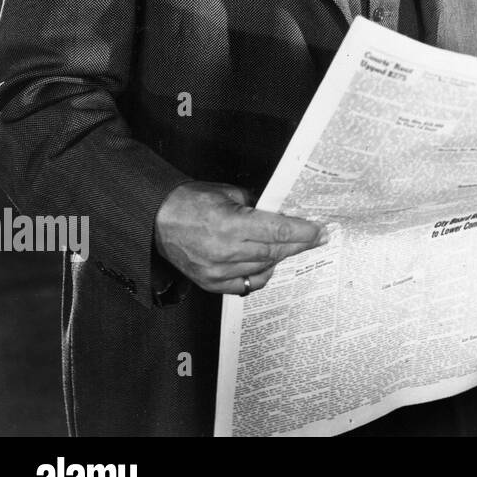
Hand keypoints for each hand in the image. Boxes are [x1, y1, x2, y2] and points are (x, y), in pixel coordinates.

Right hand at [153, 180, 326, 294]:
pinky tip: (270, 262)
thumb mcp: (228, 193)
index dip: (303, 232)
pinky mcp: (210, 283)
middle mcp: (224, 252)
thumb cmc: (190, 201)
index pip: (278, 232)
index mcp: (229, 225)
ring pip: (264, 266)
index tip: (321, 231)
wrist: (156, 219)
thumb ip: (257, 206)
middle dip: (300, 244)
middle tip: (318, 238)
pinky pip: (248, 283)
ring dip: (282, 256)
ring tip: (295, 246)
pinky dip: (263, 272)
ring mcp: (217, 272)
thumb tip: (283, 214)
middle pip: (275, 250)